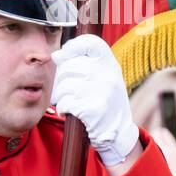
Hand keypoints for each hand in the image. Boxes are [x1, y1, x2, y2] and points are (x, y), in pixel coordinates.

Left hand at [50, 34, 138, 167]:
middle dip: (60, 80)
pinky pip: (65, 103)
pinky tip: (71, 112)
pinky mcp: (93, 109)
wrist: (119, 133)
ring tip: (69, 102)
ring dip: (60, 96)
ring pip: (64, 86)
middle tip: (65, 90)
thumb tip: (56, 55)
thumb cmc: (106, 103)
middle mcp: (108, 74)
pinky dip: (64, 108)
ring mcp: (101, 91)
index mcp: (110, 64)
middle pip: (68, 66)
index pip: (90, 43)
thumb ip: (83, 64)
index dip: (73, 47)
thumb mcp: (102, 79)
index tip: (65, 55)